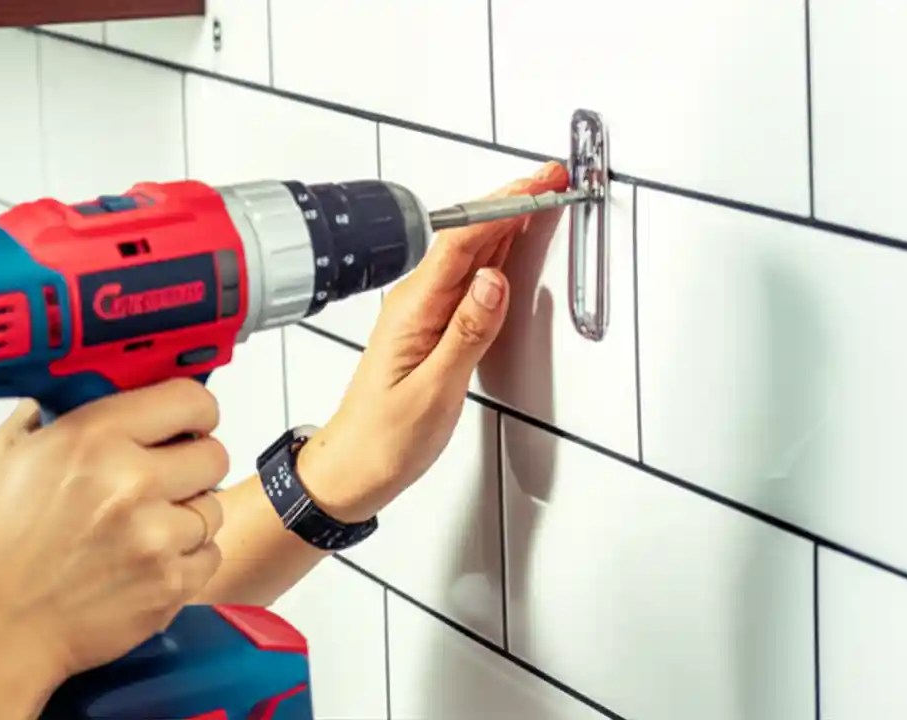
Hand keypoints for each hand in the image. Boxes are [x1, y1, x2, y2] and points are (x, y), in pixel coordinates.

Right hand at [0, 379, 229, 679]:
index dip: (196, 413)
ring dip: (187, 517)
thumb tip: (81, 383)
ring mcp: (154, 536)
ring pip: (213, 508)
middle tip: (165, 481)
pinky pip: (210, 553)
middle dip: (194, 466)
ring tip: (143, 529)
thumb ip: (49, 412)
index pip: (191, 400)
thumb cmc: (5, 546)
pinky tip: (146, 561)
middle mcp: (129, 483)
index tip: (191, 424)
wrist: (1, 629)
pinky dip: (186, 559)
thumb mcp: (8, 456)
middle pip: (214, 455)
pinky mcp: (170, 581)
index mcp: (92, 439)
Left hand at [297, 160, 570, 521]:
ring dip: (507, 221)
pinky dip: (497, 252)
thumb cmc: (385, 439)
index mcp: (414, 309)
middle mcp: (416, 302)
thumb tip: (494, 282)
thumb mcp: (434, 391)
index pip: (464, 241)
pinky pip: (469, 276)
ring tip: (541, 196)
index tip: (538, 187)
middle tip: (552, 178)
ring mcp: (423, 312)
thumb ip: (467, 333)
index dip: (505, 206)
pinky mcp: (431, 326)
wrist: (354, 468)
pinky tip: (511, 243)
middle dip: (512, 201)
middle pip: (469, 236)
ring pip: (471, 252)